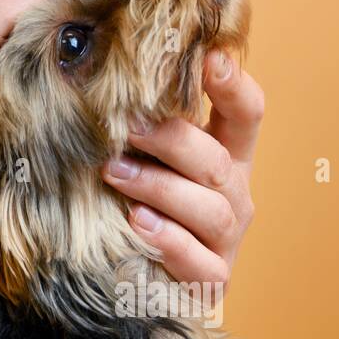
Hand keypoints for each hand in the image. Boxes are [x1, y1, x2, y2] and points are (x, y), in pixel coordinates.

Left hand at [100, 51, 263, 288]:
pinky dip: (170, 242)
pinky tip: (138, 225)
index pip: (246, 112)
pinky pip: (201, 262)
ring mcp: (225, 240)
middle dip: (173, 139)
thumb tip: (92, 71)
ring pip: (211, 209)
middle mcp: (232, 194)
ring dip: (161, 187)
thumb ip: (132, 121)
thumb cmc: (128, 202)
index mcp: (225, 154)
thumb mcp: (136, 156)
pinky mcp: (210, 281)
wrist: (133, 281)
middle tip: (125, 126)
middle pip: (219, 160)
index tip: (209, 57)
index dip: (234, 85)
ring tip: (114, 173)